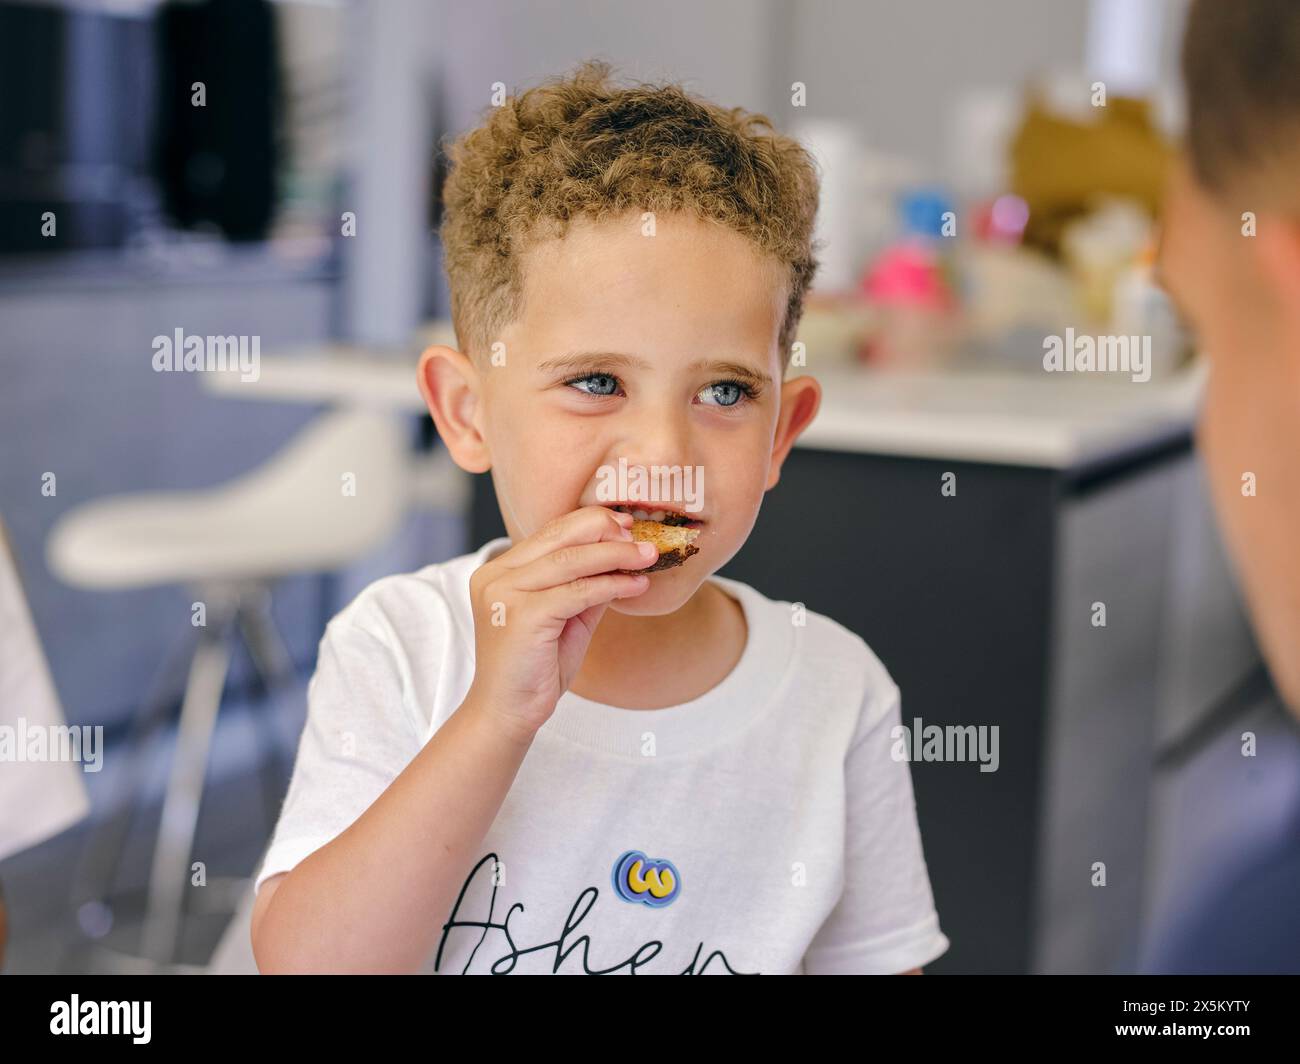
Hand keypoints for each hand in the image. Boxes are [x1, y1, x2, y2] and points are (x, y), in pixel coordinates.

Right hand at [464, 505, 657, 739]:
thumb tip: (623, 558)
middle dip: (607, 533)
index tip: (627, 527)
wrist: (507, 713)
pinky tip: (637, 586)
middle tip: (643, 539)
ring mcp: (505, 593)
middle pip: (559, 537)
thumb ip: (585, 586)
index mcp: (500, 570)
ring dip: (617, 556)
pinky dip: (612, 585)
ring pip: (572, 561)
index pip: (550, 532)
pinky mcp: (522, 616)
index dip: (591, 524)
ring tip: (649, 557)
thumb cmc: (535, 668)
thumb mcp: (565, 617)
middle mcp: (496, 575)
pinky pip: (578, 591)